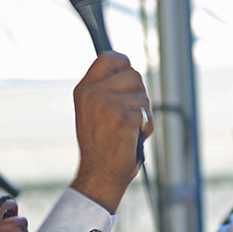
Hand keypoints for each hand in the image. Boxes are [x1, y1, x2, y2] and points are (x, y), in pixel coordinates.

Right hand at [70, 52, 151, 213]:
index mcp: (84, 89)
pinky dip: (147, 129)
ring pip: (144, 98)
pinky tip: (133, 139)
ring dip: (143, 115)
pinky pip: (147, 117)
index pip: (109, 58)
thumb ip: (105, 88)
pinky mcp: (124, 121)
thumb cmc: (101, 143)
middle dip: (139, 95)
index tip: (128, 79)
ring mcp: (108, 107)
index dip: (124, 64)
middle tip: (128, 115)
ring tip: (128, 130)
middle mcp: (94, 95)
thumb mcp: (93, 110)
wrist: (100, 173)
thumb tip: (128, 68)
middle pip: (134, 75)